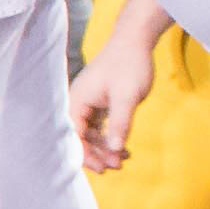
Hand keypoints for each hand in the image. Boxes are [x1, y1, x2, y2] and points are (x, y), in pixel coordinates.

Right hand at [69, 9, 160, 171]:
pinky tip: (123, 147)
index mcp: (77, 102)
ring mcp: (89, 103)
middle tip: (117, 166)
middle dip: (97, 154)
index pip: (75, 136)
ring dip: (105, 148)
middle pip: (81, 138)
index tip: (103, 167)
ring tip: (123, 159)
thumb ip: (120, 123)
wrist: (134, 41)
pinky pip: (100, 126)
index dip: (86, 154)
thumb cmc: (128, 65)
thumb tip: (114, 148)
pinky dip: (110, 137)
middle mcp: (79, 104)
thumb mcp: (127, 97)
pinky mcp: (100, 102)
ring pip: (91, 134)